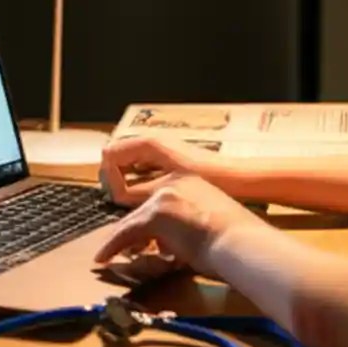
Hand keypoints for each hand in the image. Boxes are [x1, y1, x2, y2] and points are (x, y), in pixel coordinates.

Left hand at [94, 174, 269, 278]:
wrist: (242, 242)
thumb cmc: (237, 241)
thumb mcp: (213, 224)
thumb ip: (191, 226)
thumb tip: (175, 245)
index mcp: (194, 182)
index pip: (160, 200)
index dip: (148, 221)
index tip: (144, 238)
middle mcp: (177, 181)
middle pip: (143, 209)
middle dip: (132, 231)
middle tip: (124, 249)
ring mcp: (165, 196)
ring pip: (132, 220)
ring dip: (120, 240)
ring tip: (110, 254)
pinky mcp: (156, 214)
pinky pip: (126, 233)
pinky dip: (113, 246)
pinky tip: (103, 258)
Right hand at [100, 137, 229, 206]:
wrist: (237, 178)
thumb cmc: (206, 179)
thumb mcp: (165, 187)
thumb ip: (135, 190)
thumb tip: (115, 195)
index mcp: (148, 143)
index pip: (110, 155)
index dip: (109, 177)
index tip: (118, 197)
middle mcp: (151, 142)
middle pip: (116, 159)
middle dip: (115, 180)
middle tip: (122, 203)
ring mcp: (159, 150)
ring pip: (128, 165)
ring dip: (126, 183)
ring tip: (133, 205)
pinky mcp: (168, 160)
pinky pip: (142, 170)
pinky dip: (139, 183)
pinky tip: (148, 201)